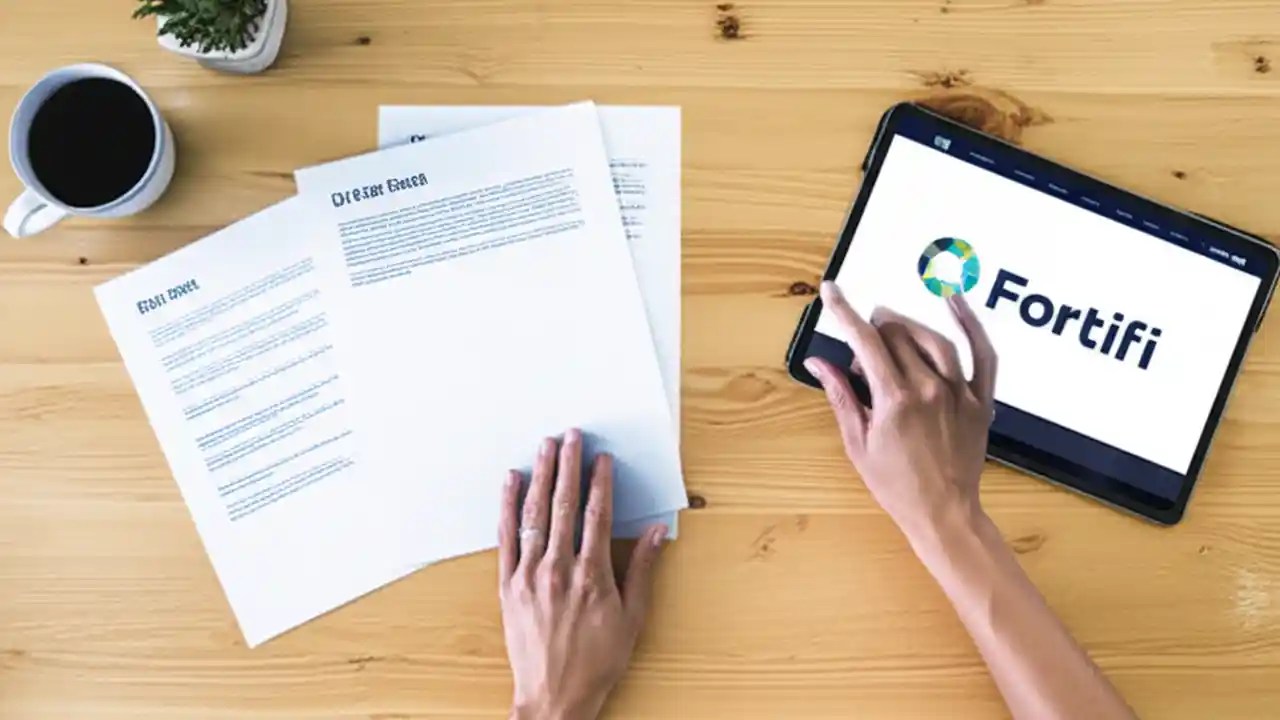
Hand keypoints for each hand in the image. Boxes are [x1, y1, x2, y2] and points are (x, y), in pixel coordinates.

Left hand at [499, 429, 667, 719]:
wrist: (553, 697)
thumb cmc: (596, 663)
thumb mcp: (632, 619)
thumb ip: (641, 570)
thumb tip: (655, 533)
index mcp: (592, 576)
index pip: (597, 515)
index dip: (600, 482)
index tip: (603, 459)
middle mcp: (558, 569)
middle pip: (564, 505)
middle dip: (569, 466)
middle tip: (572, 436)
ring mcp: (529, 575)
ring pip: (534, 514)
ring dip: (540, 476)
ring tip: (544, 447)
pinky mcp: (508, 585)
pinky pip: (506, 537)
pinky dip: (508, 507)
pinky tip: (511, 482)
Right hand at [804, 281, 997, 539]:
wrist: (943, 513)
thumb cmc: (898, 486)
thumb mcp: (858, 443)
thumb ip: (840, 396)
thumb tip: (820, 364)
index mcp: (896, 400)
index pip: (865, 341)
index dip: (845, 311)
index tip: (833, 292)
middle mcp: (930, 389)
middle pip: (897, 335)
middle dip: (872, 332)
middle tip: (862, 357)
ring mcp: (959, 392)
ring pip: (932, 337)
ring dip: (906, 325)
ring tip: (890, 329)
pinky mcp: (980, 399)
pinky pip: (982, 351)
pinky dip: (970, 322)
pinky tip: (954, 300)